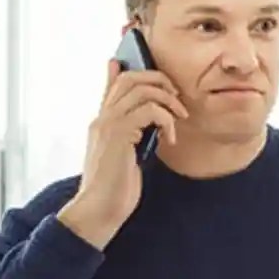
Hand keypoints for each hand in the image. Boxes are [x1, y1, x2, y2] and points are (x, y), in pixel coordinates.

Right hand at [57, 59, 188, 249]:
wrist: (100, 210)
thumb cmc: (115, 189)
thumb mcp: (127, 157)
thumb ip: (134, 136)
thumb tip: (148, 125)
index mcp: (102, 122)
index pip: (113, 85)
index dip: (127, 70)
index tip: (141, 68)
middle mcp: (102, 118)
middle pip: (130, 78)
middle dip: (159, 80)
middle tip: (177, 99)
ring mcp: (108, 124)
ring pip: (141, 89)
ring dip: (167, 100)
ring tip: (178, 119)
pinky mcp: (119, 135)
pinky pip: (148, 110)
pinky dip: (166, 120)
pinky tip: (169, 138)